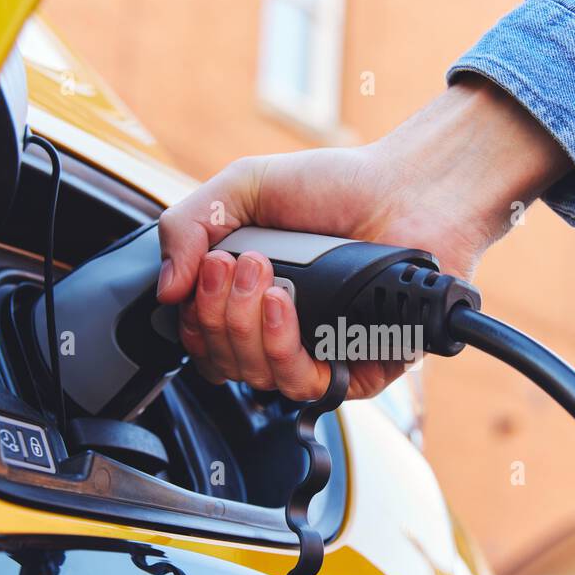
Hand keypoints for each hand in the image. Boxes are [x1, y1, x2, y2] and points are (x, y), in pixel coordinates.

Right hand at [155, 76, 569, 399]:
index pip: (200, 342)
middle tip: (240, 262)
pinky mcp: (358, 368)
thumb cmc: (336, 187)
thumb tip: (166, 291)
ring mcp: (318, 353)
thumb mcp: (244, 188)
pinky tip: (286, 305)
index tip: (204, 269)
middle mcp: (280, 334)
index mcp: (249, 301)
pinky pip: (307, 387)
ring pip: (257, 379)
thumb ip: (188, 226)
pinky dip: (283, 347)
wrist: (408, 188)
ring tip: (266, 276)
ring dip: (247, 327)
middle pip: (221, 365)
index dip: (192, 318)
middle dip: (218, 314)